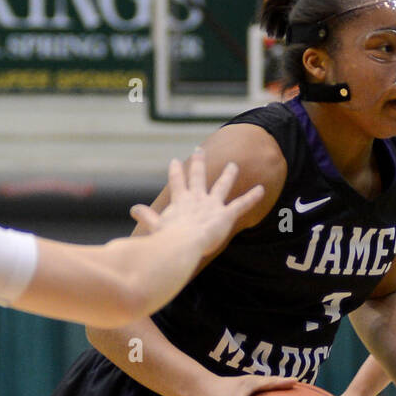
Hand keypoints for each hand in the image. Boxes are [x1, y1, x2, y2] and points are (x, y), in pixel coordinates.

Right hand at [129, 149, 264, 255]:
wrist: (182, 245)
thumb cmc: (167, 239)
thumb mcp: (155, 227)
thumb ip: (147, 217)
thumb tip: (133, 210)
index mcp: (180, 201)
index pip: (177, 182)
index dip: (176, 171)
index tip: (174, 160)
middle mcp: (197, 199)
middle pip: (198, 177)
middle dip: (199, 163)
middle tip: (200, 150)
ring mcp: (212, 205)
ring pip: (222, 186)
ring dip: (228, 175)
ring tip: (233, 165)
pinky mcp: (225, 214)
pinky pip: (241, 204)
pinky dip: (252, 197)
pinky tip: (261, 189)